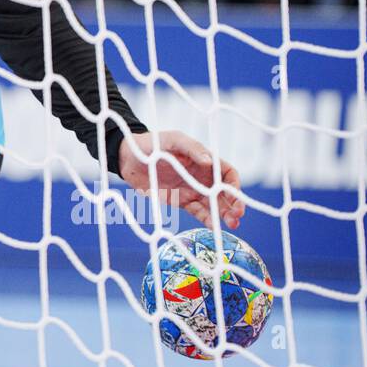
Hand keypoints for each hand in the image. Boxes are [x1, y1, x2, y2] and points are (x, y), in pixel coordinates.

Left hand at [117, 130, 244, 229]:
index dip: (234, 185)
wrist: (129, 158)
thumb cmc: (154, 143)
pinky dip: (207, 219)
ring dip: (224, 215)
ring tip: (232, 224)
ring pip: (214, 205)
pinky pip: (198, 212)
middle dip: (234, 204)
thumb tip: (209, 161)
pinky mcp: (181, 201)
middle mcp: (203, 177)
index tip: (235, 196)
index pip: (227, 174)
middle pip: (225, 193)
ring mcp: (193, 190)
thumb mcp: (173, 139)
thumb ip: (192, 148)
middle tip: (237, 216)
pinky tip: (214, 227)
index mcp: (205, 160)